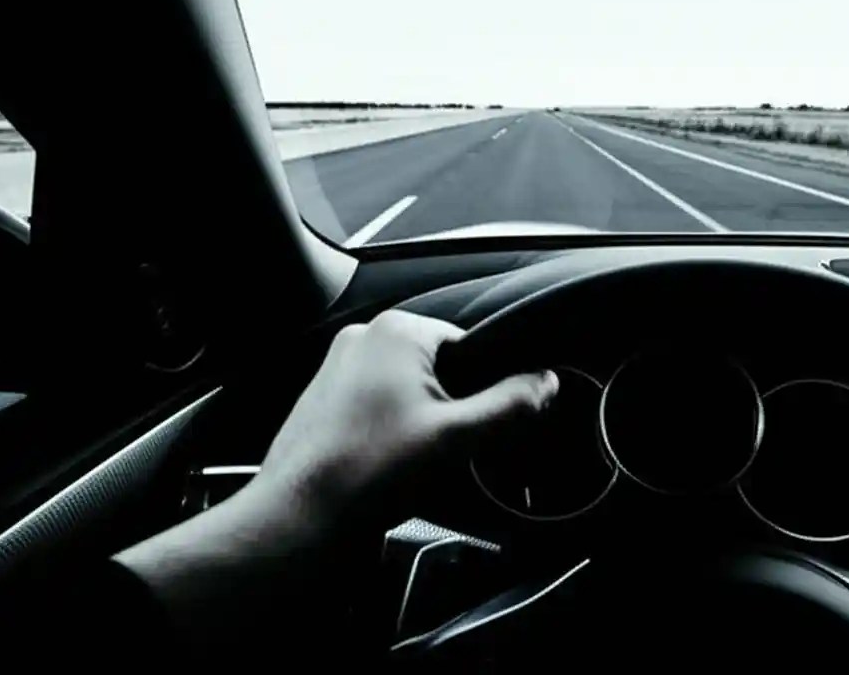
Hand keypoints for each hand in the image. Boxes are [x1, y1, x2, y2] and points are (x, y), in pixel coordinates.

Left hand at [256, 309, 558, 525]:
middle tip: (444, 449)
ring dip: (420, 421)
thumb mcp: (458, 438)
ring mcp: (337, 367)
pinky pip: (377, 404)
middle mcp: (363, 337)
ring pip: (407, 388)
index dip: (484, 387)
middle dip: (450, 407)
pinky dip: (390, 430)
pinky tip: (387, 463)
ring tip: (410, 460)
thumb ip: (510, 405)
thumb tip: (547, 381)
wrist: (301, 517)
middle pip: (439, 367)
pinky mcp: (323, 398)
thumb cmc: (372, 471)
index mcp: (397, 330)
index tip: (479, 425)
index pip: (470, 344)